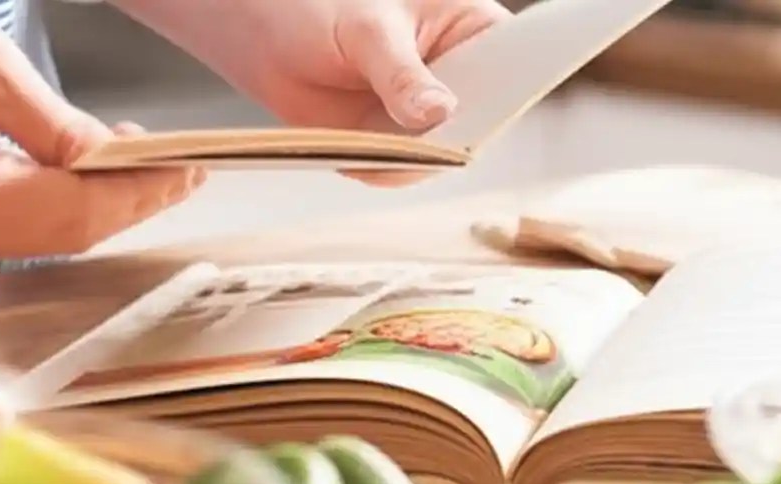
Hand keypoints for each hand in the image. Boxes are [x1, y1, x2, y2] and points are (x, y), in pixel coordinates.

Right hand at [0, 0, 202, 257]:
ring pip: (45, 234)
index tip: (188, 169)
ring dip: (101, 205)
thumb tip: (116, 162)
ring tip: (150, 167)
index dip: (141, 192)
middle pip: (65, 234)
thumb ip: (57, 127)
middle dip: (130, 203)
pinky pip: (15, 223)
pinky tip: (92, 172)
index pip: (75, 210)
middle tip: (183, 171)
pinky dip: (62, 202)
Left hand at [119, 0, 509, 185]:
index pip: (514, 64)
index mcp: (474, 30)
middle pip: (482, 121)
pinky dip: (378, 169)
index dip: (511, 92)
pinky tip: (353, 152)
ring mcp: (426, 116)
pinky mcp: (394, 144)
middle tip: (428, 143)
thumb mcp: (366, 30)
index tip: (489, 110)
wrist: (267, 32)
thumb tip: (436, 114)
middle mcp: (459, 79)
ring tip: (376, 148)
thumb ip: (401, 73)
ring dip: (411, 161)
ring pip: (441, 155)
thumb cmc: (322, 6)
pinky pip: (400, 170)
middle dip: (457, 138)